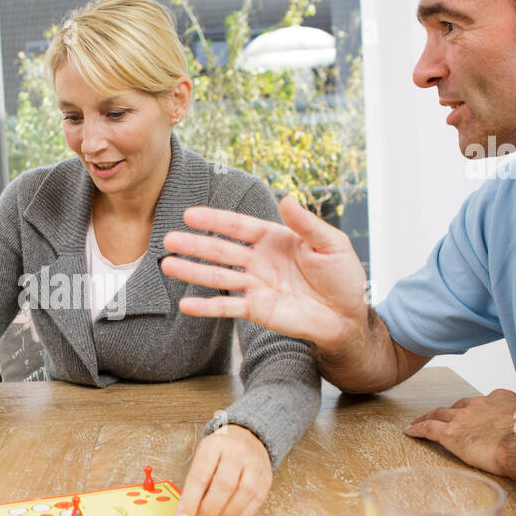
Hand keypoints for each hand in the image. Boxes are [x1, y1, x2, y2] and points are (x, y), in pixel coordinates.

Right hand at [160, 197, 368, 353]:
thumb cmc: (344, 278)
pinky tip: (185, 304)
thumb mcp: (331, 244)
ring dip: (192, 271)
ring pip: (218, 277)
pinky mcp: (257, 310)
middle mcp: (260, 261)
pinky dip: (206, 307)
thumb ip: (307, 224)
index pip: (239, 226)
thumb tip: (288, 198)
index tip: (190, 214)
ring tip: (167, 265)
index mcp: (275, 239)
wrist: (348, 317)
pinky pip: (227, 308)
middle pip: (221, 250)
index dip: (215, 220)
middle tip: (169, 239)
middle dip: (195, 245)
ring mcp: (256, 286)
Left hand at [176, 425, 272, 515]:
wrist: (246, 437)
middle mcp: (236, 451)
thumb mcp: (203, 458)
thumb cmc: (219, 452)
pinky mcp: (266, 476)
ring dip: (226, 514)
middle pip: (224, 485)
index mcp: (214, 445)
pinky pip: (256, 499)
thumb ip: (196, 483)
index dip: (190, 501)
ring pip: (243, 493)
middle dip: (209, 509)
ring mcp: (254, 463)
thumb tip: (187, 513)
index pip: (200, 476)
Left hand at [404, 389, 515, 477]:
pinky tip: (409, 431)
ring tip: (418, 421)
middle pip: (459, 406)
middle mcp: (479, 403)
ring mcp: (463, 417)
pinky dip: (417, 428)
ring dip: (428, 417)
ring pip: (439, 414)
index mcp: (500, 398)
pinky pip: (428, 427)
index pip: (483, 403)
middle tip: (444, 419)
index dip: (476, 410)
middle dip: (451, 412)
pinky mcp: (451, 432)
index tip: (473, 416)